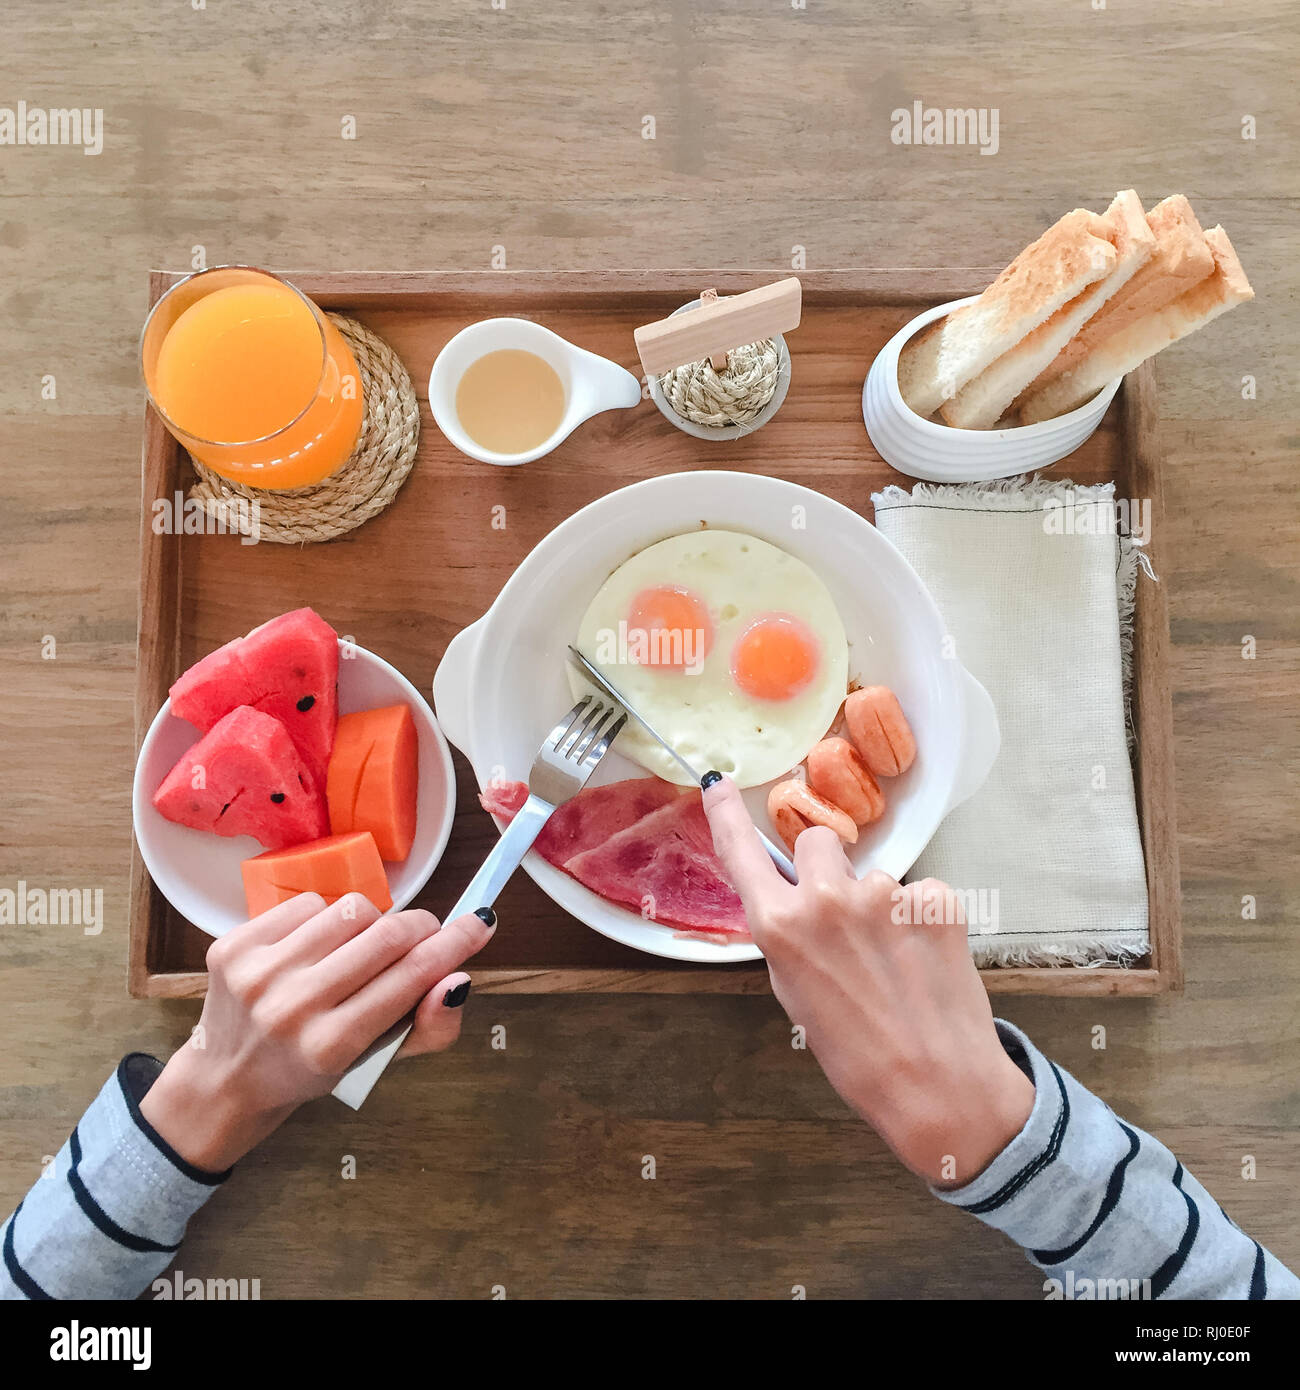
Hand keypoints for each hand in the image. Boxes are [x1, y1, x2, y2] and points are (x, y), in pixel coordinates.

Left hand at [140, 893, 494, 1170]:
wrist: (226, 1079)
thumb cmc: (312, 1069)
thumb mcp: (377, 1063)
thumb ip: (429, 1029)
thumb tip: (460, 980)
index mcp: (331, 1045)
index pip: (413, 975)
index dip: (456, 943)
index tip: (482, 922)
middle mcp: (292, 1006)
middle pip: (387, 934)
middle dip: (421, 928)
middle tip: (424, 936)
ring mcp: (258, 972)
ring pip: (350, 908)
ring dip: (370, 923)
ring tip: (361, 948)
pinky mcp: (233, 946)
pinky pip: (306, 903)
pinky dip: (324, 918)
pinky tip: (317, 947)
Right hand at [702, 776, 1032, 1186]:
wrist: (937, 1086)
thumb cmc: (858, 1055)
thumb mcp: (797, 994)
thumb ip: (790, 937)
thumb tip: (797, 903)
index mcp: (781, 928)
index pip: (742, 854)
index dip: (726, 814)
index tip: (719, 783)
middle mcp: (827, 901)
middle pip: (818, 843)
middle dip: (827, 868)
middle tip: (844, 917)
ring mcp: (884, 896)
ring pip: (873, 875)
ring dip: (879, 906)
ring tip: (894, 962)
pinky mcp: (935, 900)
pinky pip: (920, 893)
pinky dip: (922, 921)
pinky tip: (925, 961)